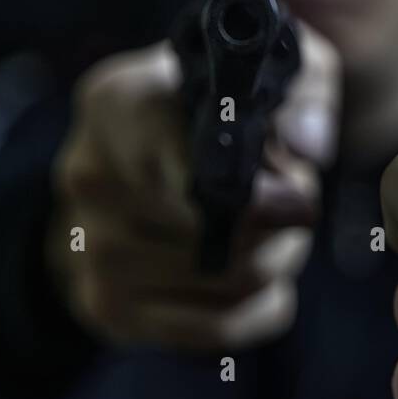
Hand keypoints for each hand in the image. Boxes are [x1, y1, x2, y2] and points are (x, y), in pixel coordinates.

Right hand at [46, 23, 339, 350]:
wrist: (133, 160)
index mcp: (119, 104)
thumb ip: (303, 93)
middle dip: (281, 223)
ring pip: (230, 280)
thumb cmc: (216, 106)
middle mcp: (90, 175)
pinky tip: (268, 281)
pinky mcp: (106, 306)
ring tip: (277, 234)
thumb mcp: (268, 70)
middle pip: (224, 229)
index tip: (300, 193)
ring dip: (278, 262)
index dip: (265, 188)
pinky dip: (262, 308)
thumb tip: (308, 145)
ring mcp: (90, 247)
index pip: (199, 162)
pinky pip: (217, 328)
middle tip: (293, 204)